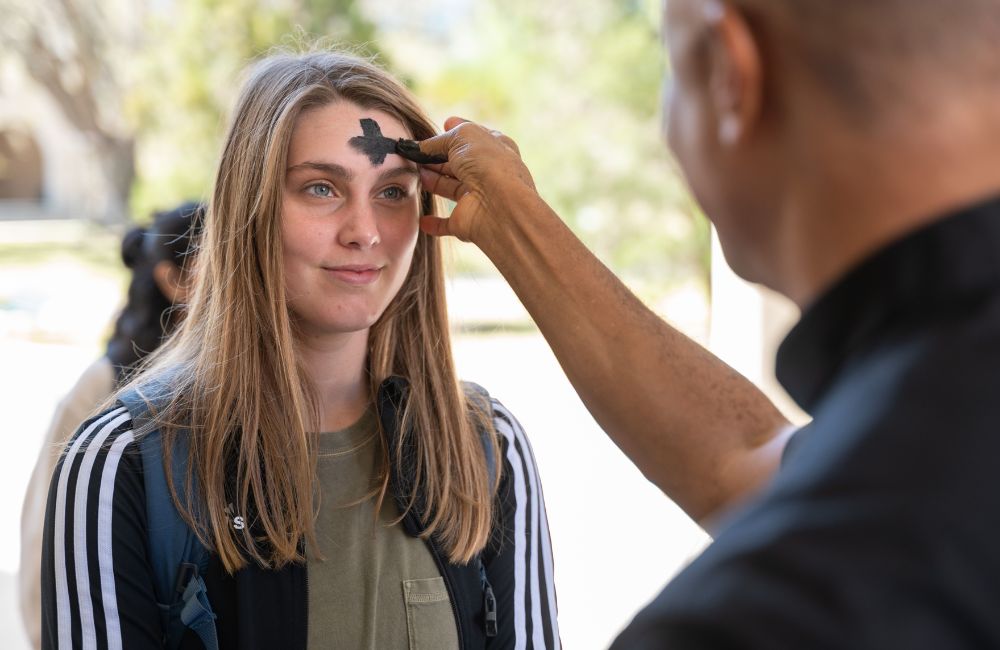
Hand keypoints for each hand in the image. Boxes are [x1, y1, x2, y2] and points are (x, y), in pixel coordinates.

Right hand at [417, 117, 537, 243]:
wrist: (500, 205)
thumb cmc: (487, 163)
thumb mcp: (462, 136)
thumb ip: (439, 140)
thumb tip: (420, 147)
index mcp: (494, 149)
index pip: (474, 139)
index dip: (457, 133)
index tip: (443, 125)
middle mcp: (488, 173)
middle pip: (458, 164)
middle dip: (438, 159)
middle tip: (416, 155)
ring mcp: (478, 198)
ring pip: (451, 189)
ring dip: (433, 182)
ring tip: (413, 174)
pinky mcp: (466, 222)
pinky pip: (447, 224)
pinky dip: (435, 223)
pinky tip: (423, 219)